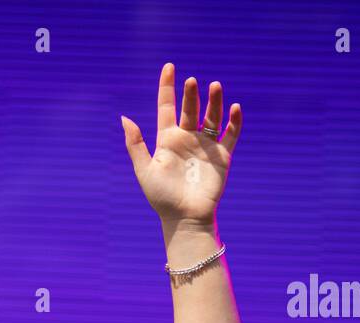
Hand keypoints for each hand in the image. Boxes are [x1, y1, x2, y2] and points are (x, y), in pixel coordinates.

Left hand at [121, 62, 242, 225]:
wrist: (184, 217)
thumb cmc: (161, 197)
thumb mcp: (144, 169)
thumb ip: (135, 144)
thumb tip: (124, 117)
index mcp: (168, 139)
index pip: (167, 107)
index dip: (167, 87)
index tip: (169, 67)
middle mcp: (187, 138)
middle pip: (191, 109)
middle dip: (192, 94)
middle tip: (193, 81)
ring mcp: (206, 145)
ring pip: (212, 116)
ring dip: (214, 102)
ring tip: (214, 86)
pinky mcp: (222, 155)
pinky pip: (231, 134)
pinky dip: (234, 121)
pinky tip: (234, 108)